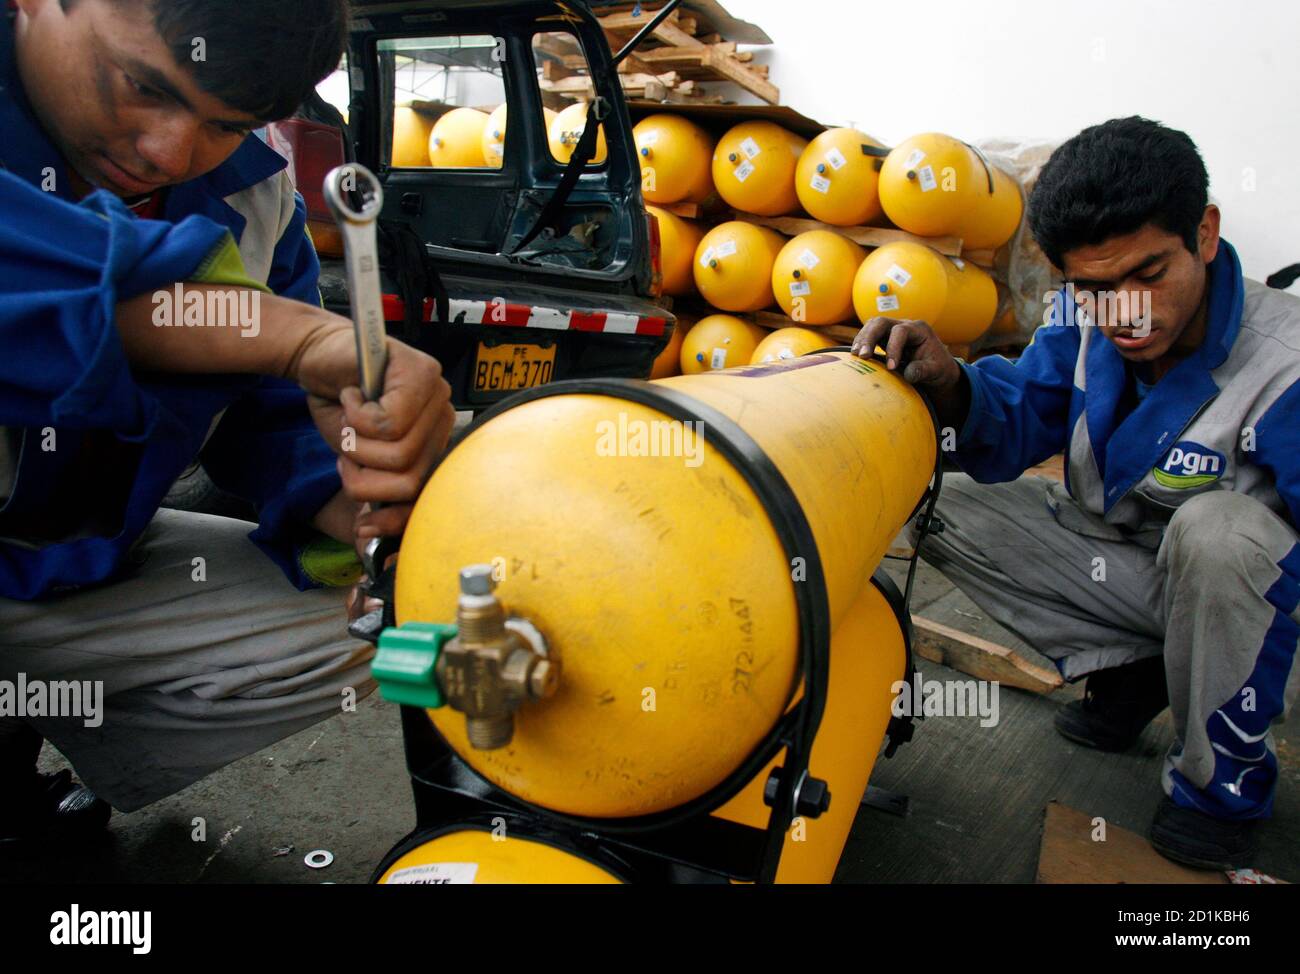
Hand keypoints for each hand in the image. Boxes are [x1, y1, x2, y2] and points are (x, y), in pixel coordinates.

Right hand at [293, 327, 453, 537]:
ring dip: (357, 446)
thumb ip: (376, 486)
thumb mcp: (358, 457)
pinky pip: (388, 422)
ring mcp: (437, 392)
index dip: (396, 516)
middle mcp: (443, 416)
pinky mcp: (420, 371)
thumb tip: (374, 532)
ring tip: (349, 423)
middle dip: (365, 477)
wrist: (318, 356)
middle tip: (347, 453)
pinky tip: (352, 397)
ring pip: (400, 453)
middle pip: (412, 478)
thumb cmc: (339, 407)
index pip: (429, 493)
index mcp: (434, 441)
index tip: (366, 527)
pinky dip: (356, 416)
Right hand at [850, 316, 960, 389]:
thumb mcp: (936, 370)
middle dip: (869, 337)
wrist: (936, 368)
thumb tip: (907, 374)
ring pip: (872, 326)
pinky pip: (869, 335)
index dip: (893, 347)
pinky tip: (856, 356)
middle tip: (862, 356)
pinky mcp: (884, 338)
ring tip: (855, 355)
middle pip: (881, 322)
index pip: (900, 331)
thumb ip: (923, 370)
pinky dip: (861, 344)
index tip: (891, 368)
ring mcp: (892, 330)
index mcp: (919, 329)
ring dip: (862, 340)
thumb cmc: (937, 367)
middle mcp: (904, 325)